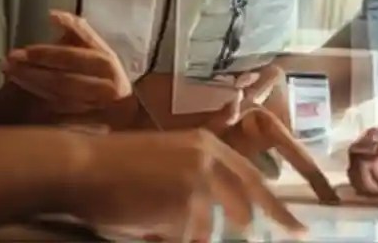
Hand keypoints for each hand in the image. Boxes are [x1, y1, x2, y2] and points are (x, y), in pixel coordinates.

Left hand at [2, 11, 135, 125]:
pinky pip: (58, 112)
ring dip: (31, 84)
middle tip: (10, 60)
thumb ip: (78, 30)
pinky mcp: (86, 123)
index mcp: (107, 62)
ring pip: (57, 96)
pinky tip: (23, 89)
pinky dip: (39, 99)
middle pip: (63, 78)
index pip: (74, 56)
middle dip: (34, 69)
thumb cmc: (106, 73)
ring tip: (11, 72)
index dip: (49, 52)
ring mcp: (95, 107)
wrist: (127, 110)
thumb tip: (53, 15)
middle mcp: (104, 85)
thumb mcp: (99, 48)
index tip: (25, 49)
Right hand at [66, 128, 306, 240]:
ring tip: (166, 221)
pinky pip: (187, 236)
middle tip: (291, 236)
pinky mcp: (180, 204)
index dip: (277, 207)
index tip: (297, 227)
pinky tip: (148, 225)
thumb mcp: (167, 161)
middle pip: (249, 201)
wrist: (80, 167)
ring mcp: (196, 181)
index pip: (253, 179)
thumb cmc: (116, 167)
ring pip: (212, 226)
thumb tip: (226, 218)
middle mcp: (207, 159)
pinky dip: (173, 238)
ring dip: (194, 233)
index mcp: (206, 145)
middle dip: (268, 223)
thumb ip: (199, 182)